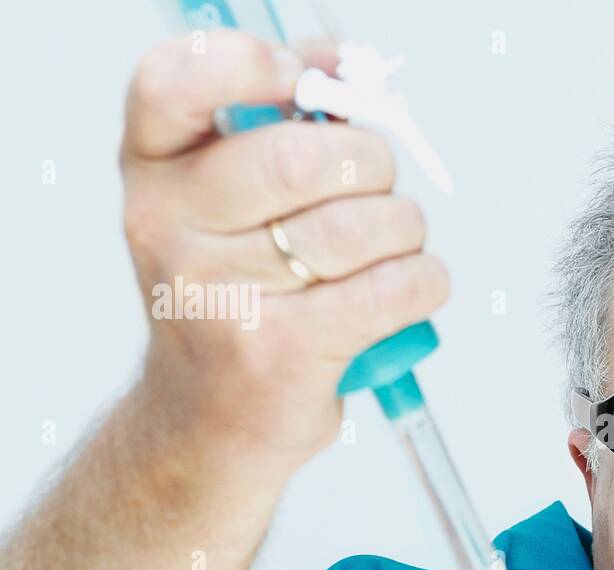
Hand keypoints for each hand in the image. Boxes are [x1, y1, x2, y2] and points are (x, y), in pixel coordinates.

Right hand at [120, 29, 448, 474]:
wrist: (207, 423)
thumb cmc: (237, 299)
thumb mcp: (224, 205)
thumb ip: (275, 123)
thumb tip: (346, 63)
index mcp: (152, 173)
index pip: (178, 80)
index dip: (255, 65)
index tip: (305, 85)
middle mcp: (169, 229)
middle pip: (306, 157)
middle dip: (371, 165)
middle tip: (374, 188)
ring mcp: (222, 296)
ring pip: (365, 224)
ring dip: (405, 232)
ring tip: (387, 252)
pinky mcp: (282, 354)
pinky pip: (396, 287)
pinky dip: (424, 283)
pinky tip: (404, 292)